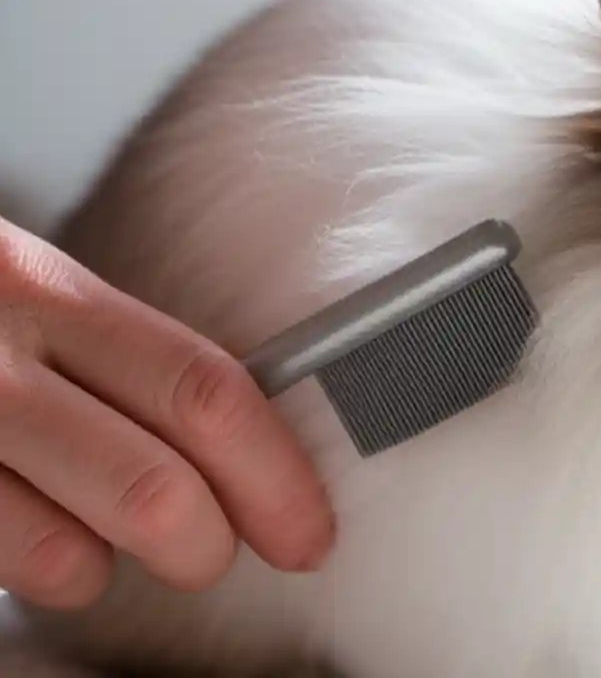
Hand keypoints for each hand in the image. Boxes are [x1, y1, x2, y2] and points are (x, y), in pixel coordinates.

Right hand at [0, 217, 333, 609]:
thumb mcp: (30, 295)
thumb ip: (122, 360)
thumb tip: (244, 449)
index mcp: (48, 292)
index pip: (202, 392)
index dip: (275, 477)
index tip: (308, 534)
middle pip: (152, 488)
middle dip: (206, 546)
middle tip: (207, 552)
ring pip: (63, 558)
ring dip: (98, 569)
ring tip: (82, 533)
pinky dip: (24, 572)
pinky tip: (18, 529)